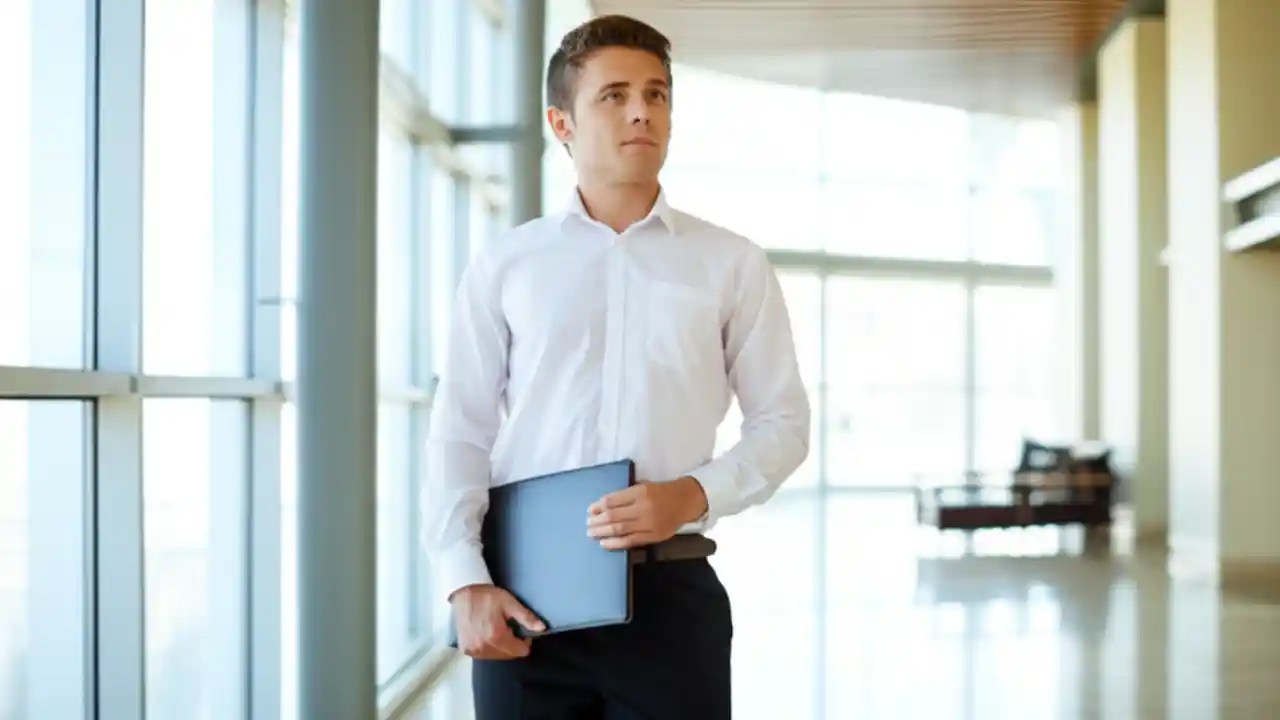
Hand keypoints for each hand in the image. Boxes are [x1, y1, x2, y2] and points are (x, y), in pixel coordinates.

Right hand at [450, 584, 545, 659]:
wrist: (463, 593)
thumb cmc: (487, 596)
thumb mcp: (510, 603)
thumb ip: (526, 617)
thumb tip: (542, 628)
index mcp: (496, 636)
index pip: (520, 651)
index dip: (524, 641)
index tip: (520, 630)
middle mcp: (483, 646)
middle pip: (509, 655)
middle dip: (512, 644)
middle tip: (508, 628)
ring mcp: (473, 650)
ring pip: (497, 656)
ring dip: (501, 647)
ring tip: (496, 629)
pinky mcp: (466, 650)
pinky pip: (484, 655)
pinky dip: (489, 647)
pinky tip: (487, 634)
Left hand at [587, 477, 708, 549]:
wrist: (685, 501)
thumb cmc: (662, 491)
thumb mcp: (645, 485)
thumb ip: (626, 494)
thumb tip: (602, 505)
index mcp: (640, 492)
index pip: (613, 500)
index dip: (598, 506)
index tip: (589, 510)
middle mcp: (643, 507)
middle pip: (614, 515)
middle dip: (597, 520)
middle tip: (587, 523)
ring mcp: (649, 523)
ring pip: (620, 529)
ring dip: (602, 532)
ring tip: (591, 532)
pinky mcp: (654, 536)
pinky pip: (631, 541)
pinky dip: (615, 543)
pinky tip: (604, 543)